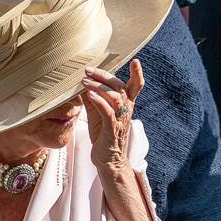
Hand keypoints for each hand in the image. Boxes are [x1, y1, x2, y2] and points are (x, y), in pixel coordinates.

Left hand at [82, 60, 143, 177]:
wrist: (107, 160)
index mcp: (126, 105)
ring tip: (84, 82)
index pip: (135, 86)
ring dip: (99, 87)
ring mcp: (120, 120)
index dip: (137, 74)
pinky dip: (99, 102)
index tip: (135, 60)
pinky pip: (108, 112)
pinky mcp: (112, 130)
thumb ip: (93, 96)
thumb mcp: (98, 112)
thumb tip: (83, 81)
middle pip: (121, 87)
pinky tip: (89, 95)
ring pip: (115, 97)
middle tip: (88, 70)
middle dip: (105, 76)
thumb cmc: (103, 134)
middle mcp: (126, 110)